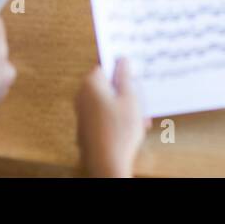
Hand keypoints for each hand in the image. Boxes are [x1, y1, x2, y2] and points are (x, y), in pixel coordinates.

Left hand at [76, 59, 147, 176]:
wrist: (106, 163)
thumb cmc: (119, 132)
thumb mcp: (130, 99)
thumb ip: (126, 77)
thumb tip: (122, 60)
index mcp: (91, 84)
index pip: (105, 65)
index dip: (121, 69)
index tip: (133, 72)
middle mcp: (82, 96)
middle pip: (108, 85)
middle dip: (126, 92)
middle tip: (141, 102)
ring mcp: (83, 112)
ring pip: (108, 101)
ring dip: (125, 107)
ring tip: (141, 120)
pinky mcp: (87, 126)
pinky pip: (104, 115)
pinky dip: (117, 118)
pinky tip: (132, 129)